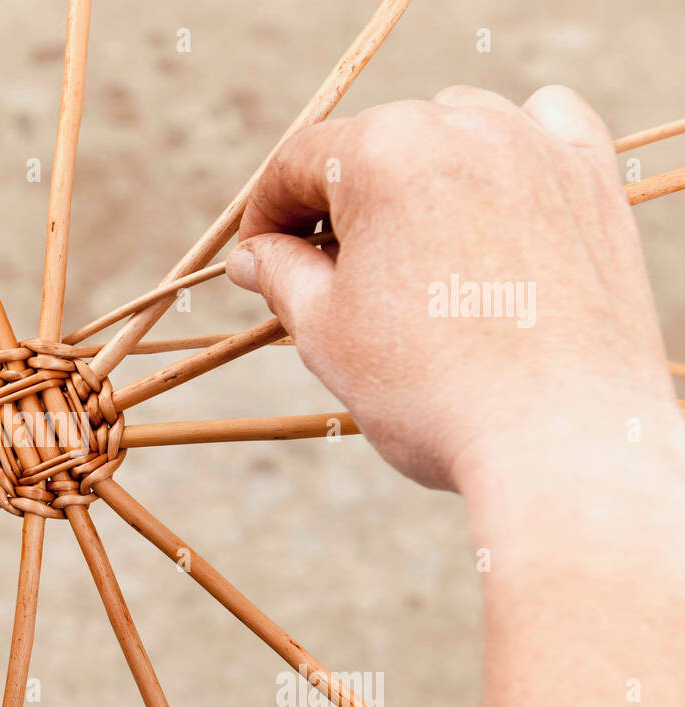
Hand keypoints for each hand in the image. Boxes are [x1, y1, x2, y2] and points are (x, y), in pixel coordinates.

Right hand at [228, 84, 680, 490]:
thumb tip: (253, 257)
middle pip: (374, 146)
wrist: (557, 440)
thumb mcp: (324, 332)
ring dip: (418, 174)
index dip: (265, 215)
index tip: (259, 261)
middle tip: (325, 273)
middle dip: (339, 204)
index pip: (299, 163)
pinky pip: (547, 125)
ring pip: (454, 127)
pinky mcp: (592, 180)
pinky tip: (494, 193)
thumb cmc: (427, 389)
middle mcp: (464, 126)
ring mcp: (537, 146)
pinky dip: (511, 148)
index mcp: (383, 153)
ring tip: (408, 249)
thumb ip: (281, 275)